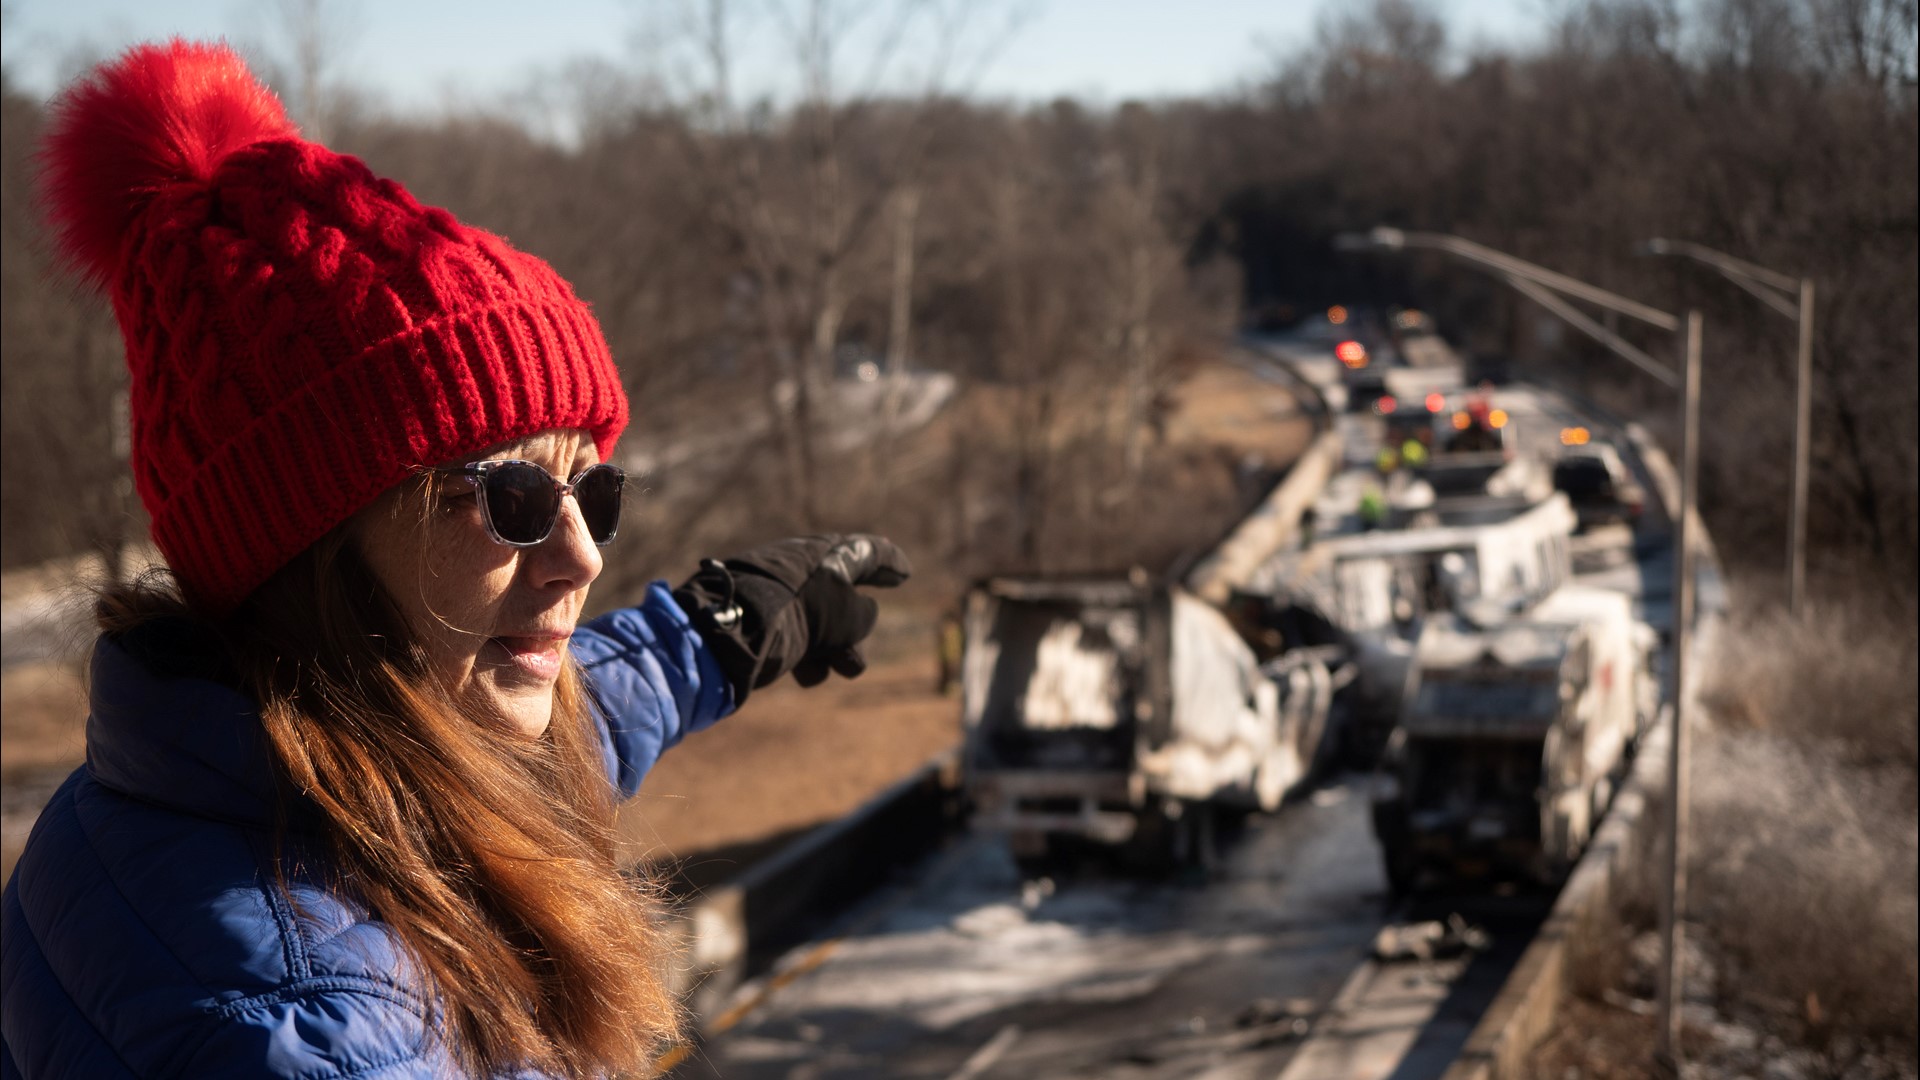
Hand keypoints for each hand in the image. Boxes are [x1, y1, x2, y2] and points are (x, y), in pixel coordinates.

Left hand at [674, 534, 911, 701]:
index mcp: (827, 554)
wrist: (733, 628)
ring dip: (836, 649)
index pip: (867, 551)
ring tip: (839, 668)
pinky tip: (806, 673)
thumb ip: (863, 615)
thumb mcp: (847, 614)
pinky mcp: (760, 621)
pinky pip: (795, 638)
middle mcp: (803, 569)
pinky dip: (807, 656)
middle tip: (856, 657)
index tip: (904, 572)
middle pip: (843, 597)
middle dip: (855, 630)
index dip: (889, 561)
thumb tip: (856, 618)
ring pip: (822, 624)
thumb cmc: (799, 614)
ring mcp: (780, 594)